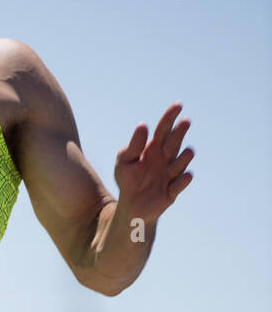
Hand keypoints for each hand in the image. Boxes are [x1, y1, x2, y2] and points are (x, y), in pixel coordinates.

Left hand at [113, 103, 193, 221]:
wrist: (130, 206)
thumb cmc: (128, 179)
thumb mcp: (124, 161)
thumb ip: (133, 145)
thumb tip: (143, 125)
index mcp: (154, 148)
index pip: (164, 129)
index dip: (170, 117)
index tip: (178, 105)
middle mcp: (166, 159)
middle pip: (174, 143)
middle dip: (180, 132)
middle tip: (185, 121)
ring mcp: (170, 175)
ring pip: (180, 163)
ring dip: (184, 157)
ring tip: (188, 151)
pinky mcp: (171, 192)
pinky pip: (179, 186)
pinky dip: (183, 181)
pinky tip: (186, 175)